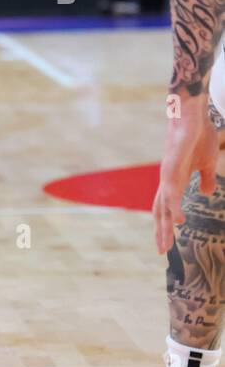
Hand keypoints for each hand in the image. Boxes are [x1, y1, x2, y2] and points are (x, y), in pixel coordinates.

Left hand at [153, 93, 217, 252]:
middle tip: (161, 251)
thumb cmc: (199, 137)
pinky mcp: (172, 167)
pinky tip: (176, 220)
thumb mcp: (206, 163)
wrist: (194, 116)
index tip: (166, 243)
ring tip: (166, 244)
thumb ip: (204, 179)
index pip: (166, 207)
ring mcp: (168, 174)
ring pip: (163, 204)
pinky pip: (171, 191)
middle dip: (161, 231)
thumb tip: (205, 193)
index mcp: (176, 180)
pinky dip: (173, 206)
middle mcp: (168, 180)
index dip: (165, 224)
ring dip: (165, 225)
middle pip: (160, 210)